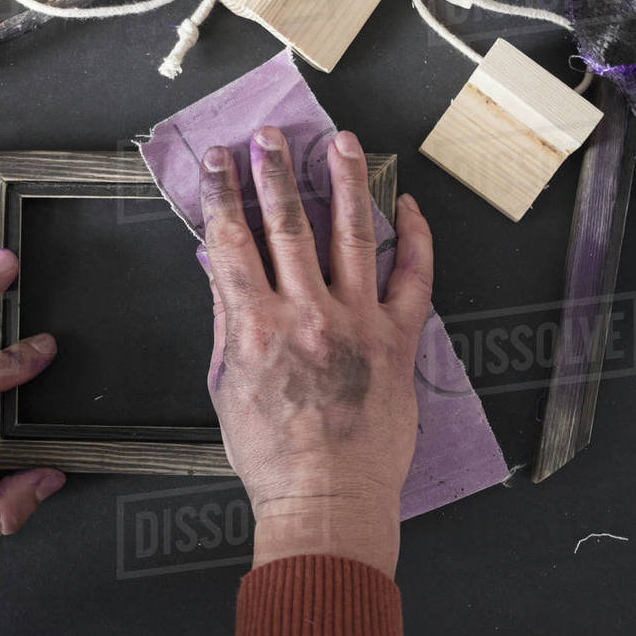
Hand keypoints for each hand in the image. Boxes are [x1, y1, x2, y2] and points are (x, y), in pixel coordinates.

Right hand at [199, 127, 432, 575]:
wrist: (328, 499)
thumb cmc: (272, 455)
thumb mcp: (227, 386)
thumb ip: (226, 319)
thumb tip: (219, 265)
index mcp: (258, 327)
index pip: (233, 241)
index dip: (223, 193)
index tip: (220, 161)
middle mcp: (308, 316)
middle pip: (289, 226)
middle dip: (275, 173)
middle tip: (270, 136)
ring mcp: (359, 324)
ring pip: (353, 235)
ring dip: (345, 182)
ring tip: (341, 142)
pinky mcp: (399, 339)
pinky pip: (414, 277)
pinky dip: (415, 237)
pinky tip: (408, 205)